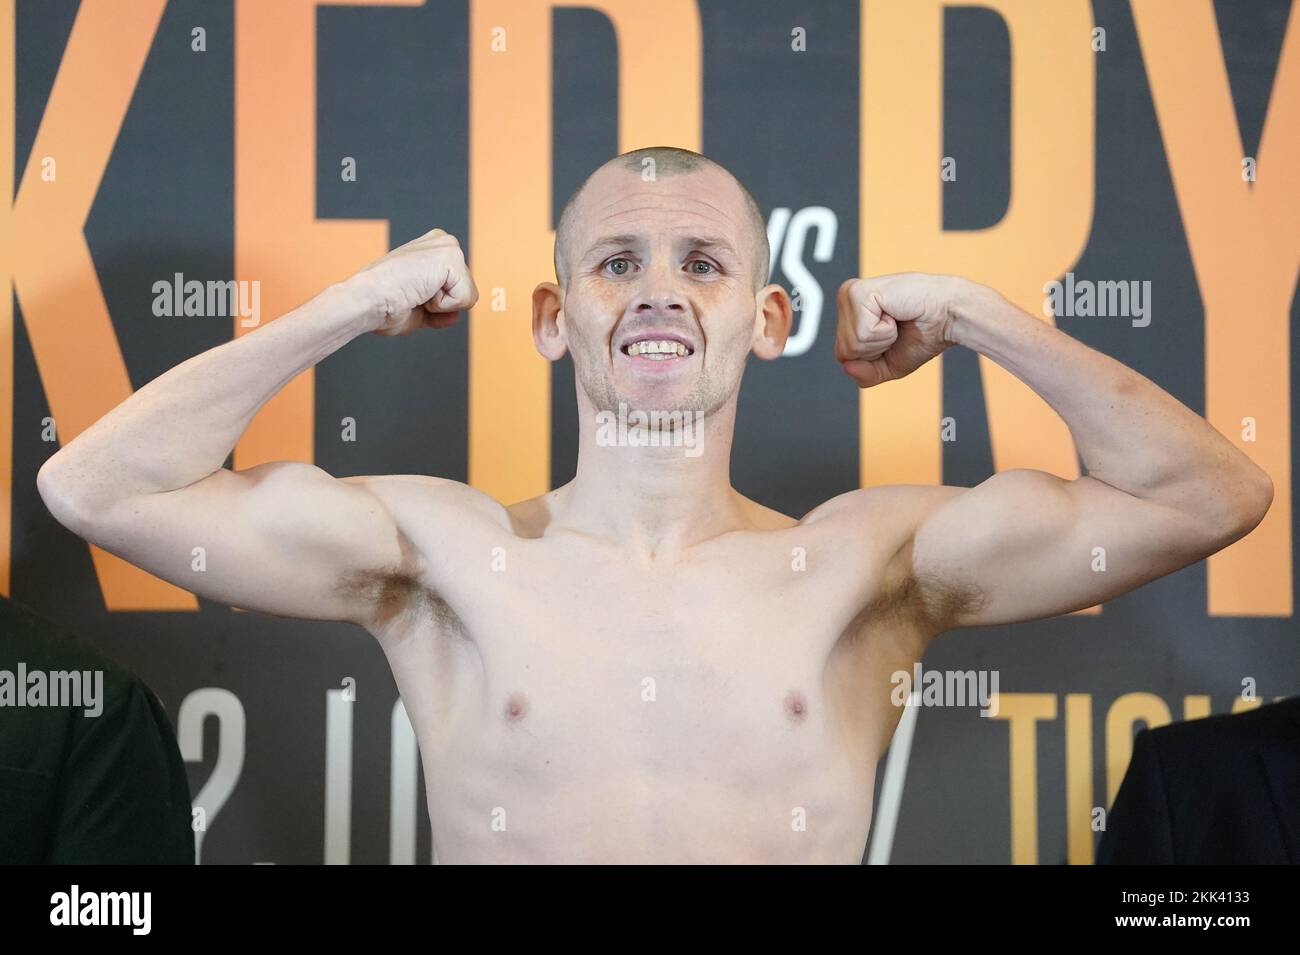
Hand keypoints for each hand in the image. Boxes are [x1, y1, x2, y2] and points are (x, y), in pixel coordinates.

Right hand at [347, 228, 478, 335]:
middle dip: (442, 305)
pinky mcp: (451, 256)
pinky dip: (443, 305)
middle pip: (467, 292)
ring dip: (441, 305)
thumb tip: (455, 316)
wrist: (368, 300)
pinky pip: (465, 298)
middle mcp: (442, 243)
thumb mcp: (418, 310)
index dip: (437, 305)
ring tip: (416, 292)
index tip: (410, 296)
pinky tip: (420, 291)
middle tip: (413, 295)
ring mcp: (447, 246)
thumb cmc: (382, 305)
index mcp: (432, 250)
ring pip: (468, 296)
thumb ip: (438, 310)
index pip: (456, 289)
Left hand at [834, 272, 964, 387]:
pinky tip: (895, 313)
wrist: (949, 316)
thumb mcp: (888, 365)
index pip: (843, 356)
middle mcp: (845, 298)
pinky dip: (884, 332)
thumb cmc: (923, 334)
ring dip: (881, 340)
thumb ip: (864, 374)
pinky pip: (862, 335)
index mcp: (849, 311)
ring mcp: (849, 294)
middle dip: (875, 350)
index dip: (872, 358)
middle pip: (844, 352)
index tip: (893, 335)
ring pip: (852, 345)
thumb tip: (847, 366)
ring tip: (896, 319)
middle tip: (896, 328)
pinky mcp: (858, 293)